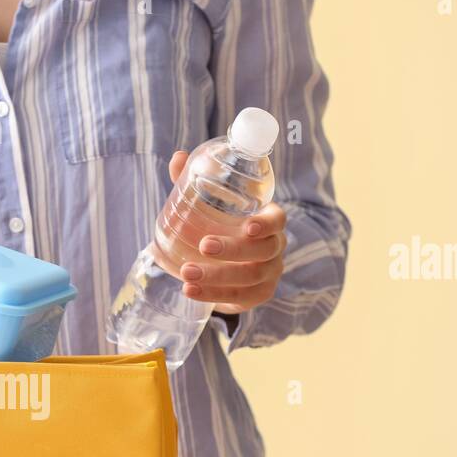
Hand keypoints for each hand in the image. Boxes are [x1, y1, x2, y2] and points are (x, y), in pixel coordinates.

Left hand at [166, 150, 286, 313]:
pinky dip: (212, 295)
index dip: (266, 224)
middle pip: (264, 251)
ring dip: (217, 276)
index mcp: (269, 221)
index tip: (247, 226)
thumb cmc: (221, 224)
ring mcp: (268, 275)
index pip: (278, 220)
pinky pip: (238, 298)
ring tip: (186, 272)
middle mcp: (274, 248)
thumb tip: (178, 158)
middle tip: (203, 245)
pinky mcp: (255, 296)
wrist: (227, 263)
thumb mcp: (211, 204)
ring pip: (250, 277)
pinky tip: (190, 289)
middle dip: (234, 250)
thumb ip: (195, 181)